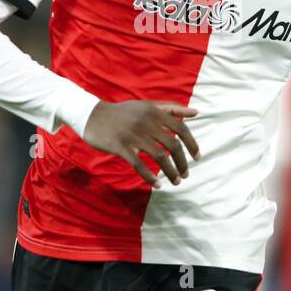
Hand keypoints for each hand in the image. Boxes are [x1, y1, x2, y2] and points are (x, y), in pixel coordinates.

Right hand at [82, 100, 200, 187]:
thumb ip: (171, 108)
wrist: (93, 116)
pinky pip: (139, 165)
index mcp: (155, 112)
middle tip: (185, 174)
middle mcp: (146, 122)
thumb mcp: (147, 106)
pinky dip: (150, 177)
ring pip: (159, 156)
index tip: (197, 158)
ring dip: (171, 172)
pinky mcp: (121, 147)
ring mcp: (133, 135)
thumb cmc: (123, 113)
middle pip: (173, 145)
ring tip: (176, 181)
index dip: (192, 144)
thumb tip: (196, 113)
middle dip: (182, 162)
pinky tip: (158, 185)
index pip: (181, 128)